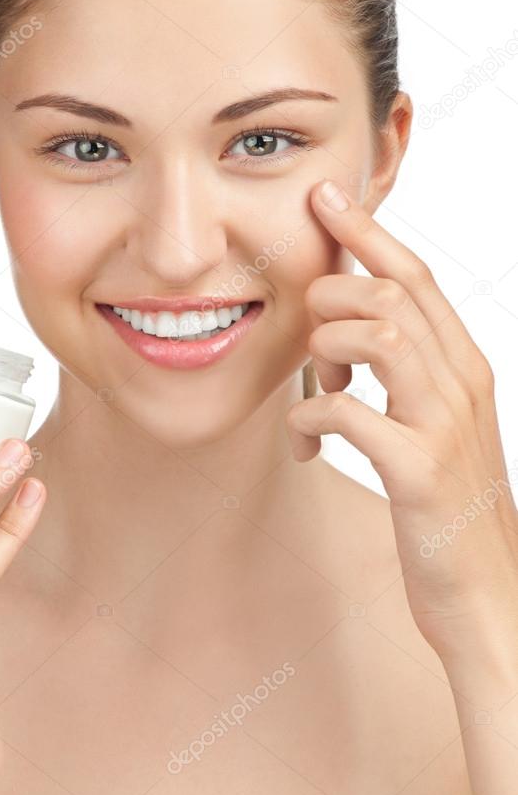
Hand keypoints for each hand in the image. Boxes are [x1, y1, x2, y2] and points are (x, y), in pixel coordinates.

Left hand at [286, 178, 517, 663]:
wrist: (486, 597)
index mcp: (465, 367)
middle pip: (390, 292)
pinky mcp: (417, 472)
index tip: (323, 198)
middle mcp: (462, 383)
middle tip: (315, 343)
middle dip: (331, 298)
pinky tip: (307, 444)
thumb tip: (354, 340)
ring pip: (375, 334)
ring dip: (325, 351)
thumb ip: (405, 378)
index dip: (367, 231)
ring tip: (320, 388)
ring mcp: (443, 425)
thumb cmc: (446, 509)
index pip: (414, 277)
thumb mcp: (434, 429)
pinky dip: (310, 416)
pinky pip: (347, 412)